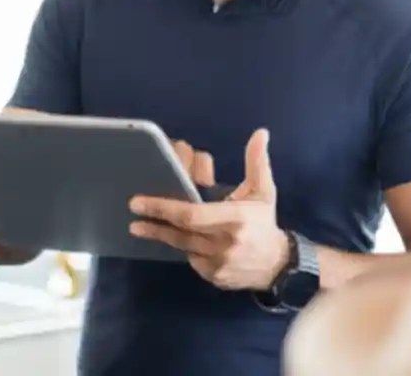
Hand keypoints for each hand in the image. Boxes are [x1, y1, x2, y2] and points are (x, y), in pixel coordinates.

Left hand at [130, 129, 290, 290]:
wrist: (276, 265)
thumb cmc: (264, 222)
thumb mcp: (263, 191)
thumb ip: (257, 162)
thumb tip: (260, 133)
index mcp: (236, 218)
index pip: (192, 214)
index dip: (165, 208)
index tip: (141, 201)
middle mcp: (225, 242)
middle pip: (182, 232)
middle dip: (155, 222)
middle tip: (134, 210)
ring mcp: (219, 263)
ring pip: (182, 247)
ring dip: (161, 235)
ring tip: (138, 226)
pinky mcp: (214, 277)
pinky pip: (191, 260)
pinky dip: (182, 248)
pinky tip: (171, 238)